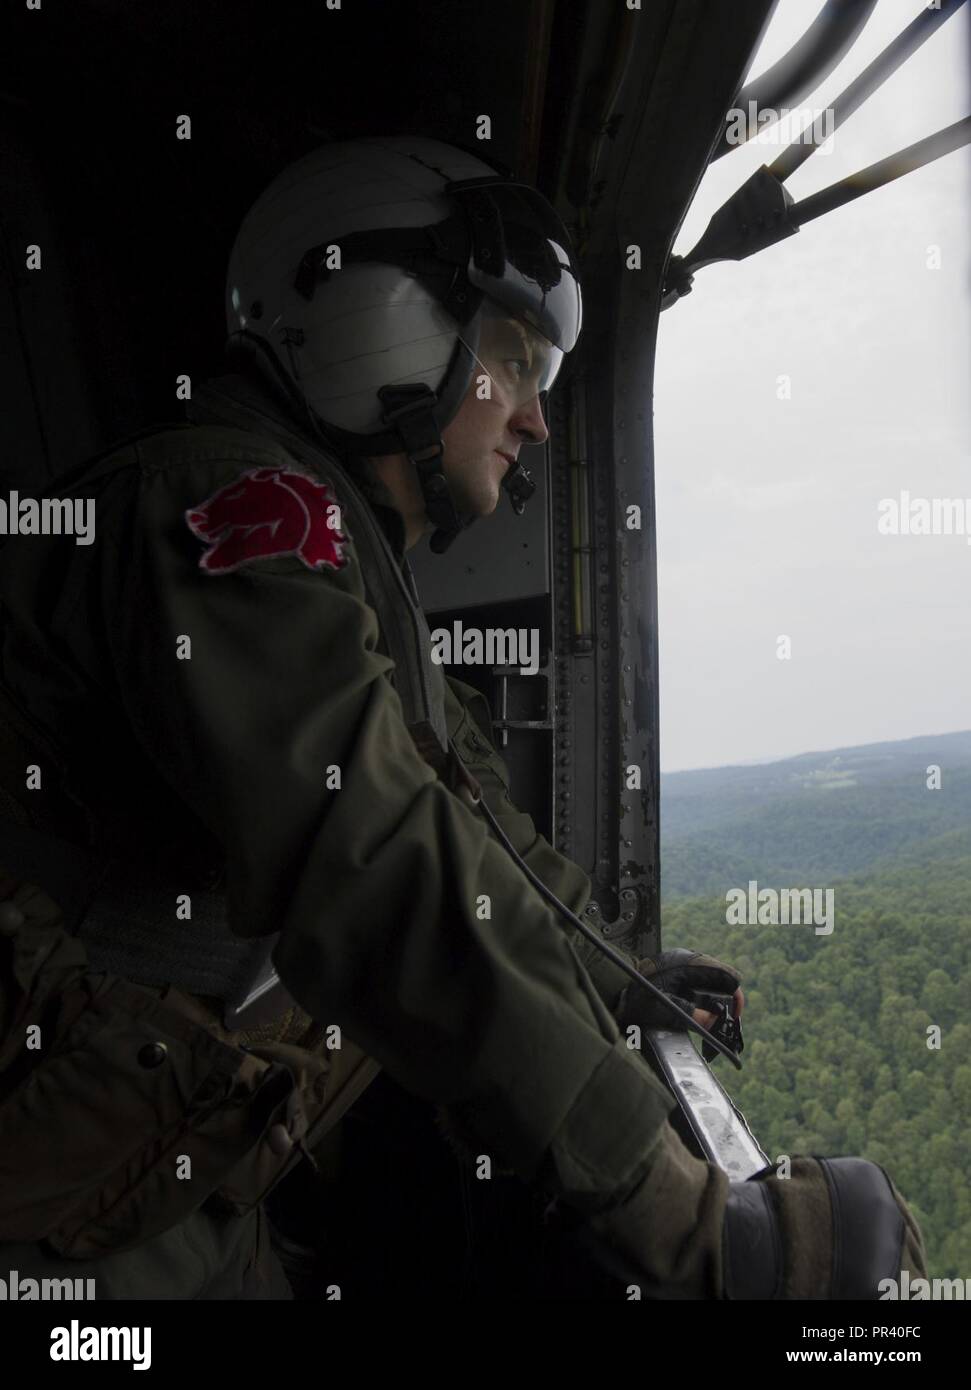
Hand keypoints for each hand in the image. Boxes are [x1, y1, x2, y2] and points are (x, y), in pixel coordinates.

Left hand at [617, 948, 743, 1033]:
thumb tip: (713, 1020)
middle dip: (727, 1001)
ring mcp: (682, 970)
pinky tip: (704, 1019)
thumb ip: (688, 1014)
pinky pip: (698, 991)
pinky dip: (705, 1005)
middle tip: (729, 1023)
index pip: (723, 972)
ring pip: (710, 986)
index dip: (734, 993)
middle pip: (719, 980)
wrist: (611, 990)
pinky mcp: (676, 979)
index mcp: (686, 962)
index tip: (735, 1013)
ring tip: (719, 1025)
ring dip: (716, 1005)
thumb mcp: (661, 1007)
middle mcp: (687, 963)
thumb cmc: (632, 996)